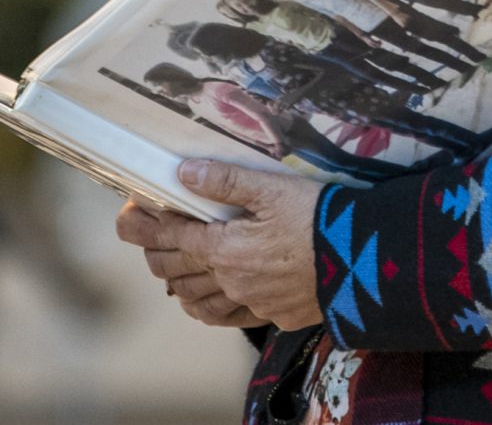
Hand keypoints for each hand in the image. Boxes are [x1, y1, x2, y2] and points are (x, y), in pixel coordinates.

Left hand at [116, 160, 325, 331]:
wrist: (363, 260)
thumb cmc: (318, 217)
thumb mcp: (272, 188)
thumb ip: (226, 180)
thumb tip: (184, 172)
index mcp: (223, 247)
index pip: (170, 236)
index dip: (144, 224)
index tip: (128, 214)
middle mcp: (229, 279)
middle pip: (175, 268)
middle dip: (154, 249)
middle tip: (145, 232)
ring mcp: (249, 301)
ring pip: (194, 297)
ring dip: (176, 279)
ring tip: (170, 263)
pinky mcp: (271, 313)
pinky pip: (224, 317)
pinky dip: (204, 308)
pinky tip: (203, 300)